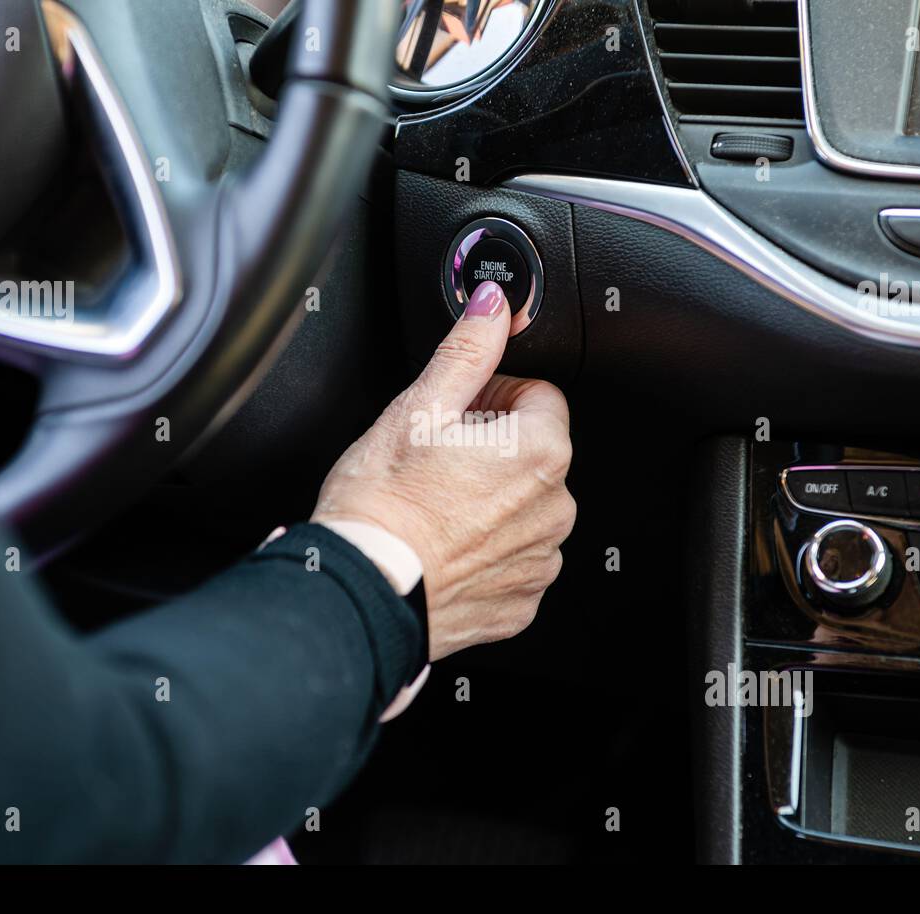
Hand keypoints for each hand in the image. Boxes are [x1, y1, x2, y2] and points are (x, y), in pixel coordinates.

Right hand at [312, 281, 575, 659]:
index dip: (491, 398)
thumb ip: (467, 351)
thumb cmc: (382, 504)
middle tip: (438, 461)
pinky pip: (513, 560)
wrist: (363, 588)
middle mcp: (555, 508)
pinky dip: (486, 550)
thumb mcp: (418, 408)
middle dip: (494, 449)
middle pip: (533, 453)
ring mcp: (541, 560)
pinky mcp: (521, 602)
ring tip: (438, 506)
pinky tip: (445, 544)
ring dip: (491, 500)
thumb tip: (494, 306)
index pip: (538, 396)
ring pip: (524, 507)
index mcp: (540, 452)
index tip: (456, 416)